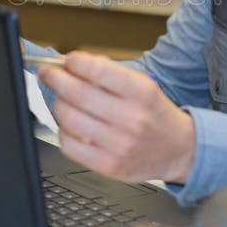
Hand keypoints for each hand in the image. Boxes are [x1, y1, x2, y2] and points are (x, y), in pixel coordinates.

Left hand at [38, 51, 195, 183]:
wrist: (178, 150)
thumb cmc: (155, 114)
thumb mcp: (143, 85)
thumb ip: (110, 73)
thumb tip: (74, 63)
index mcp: (142, 92)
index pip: (98, 69)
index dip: (75, 62)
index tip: (67, 60)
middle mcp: (132, 118)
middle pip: (77, 93)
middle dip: (55, 78)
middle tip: (48, 74)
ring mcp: (119, 144)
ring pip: (69, 118)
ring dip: (58, 104)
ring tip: (62, 100)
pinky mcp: (109, 166)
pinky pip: (70, 145)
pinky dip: (63, 131)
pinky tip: (69, 125)